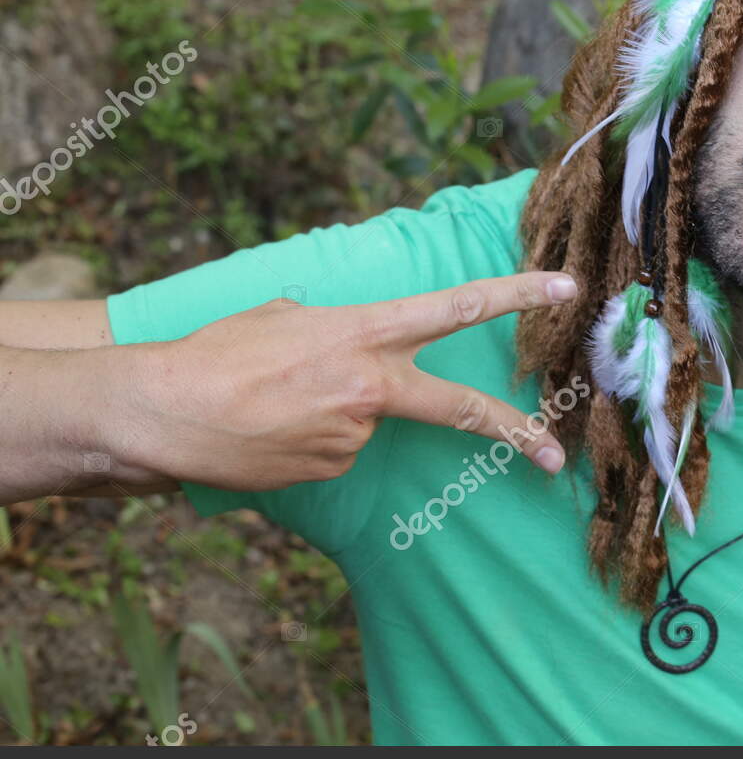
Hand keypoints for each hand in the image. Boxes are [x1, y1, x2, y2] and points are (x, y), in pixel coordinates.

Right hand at [117, 272, 580, 491]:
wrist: (160, 411)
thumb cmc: (215, 352)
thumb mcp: (283, 314)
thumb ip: (334, 324)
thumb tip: (349, 338)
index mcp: (364, 331)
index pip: (457, 307)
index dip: (517, 295)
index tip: (566, 289)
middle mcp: (371, 384)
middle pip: (461, 407)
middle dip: (514, 430)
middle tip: (553, 454)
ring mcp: (354, 433)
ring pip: (370, 423)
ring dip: (336, 415)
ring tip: (274, 405)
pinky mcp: (331, 469)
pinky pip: (339, 449)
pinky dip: (314, 440)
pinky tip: (270, 432)